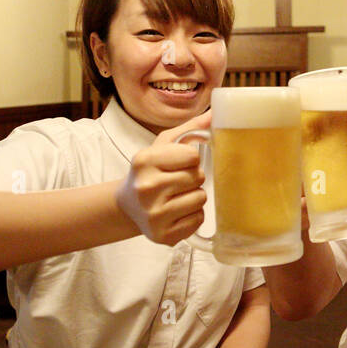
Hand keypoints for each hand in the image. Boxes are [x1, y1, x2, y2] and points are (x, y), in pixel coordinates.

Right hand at [116, 112, 210, 244]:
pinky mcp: (162, 236)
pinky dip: (193, 215)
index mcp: (144, 161)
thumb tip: (218, 111)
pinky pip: (198, 220)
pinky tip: (177, 211)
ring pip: (200, 199)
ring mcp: (153, 215)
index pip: (192, 156)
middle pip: (198, 178)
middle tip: (177, 181)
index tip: (180, 162)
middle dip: (194, 178)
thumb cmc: (151, 171)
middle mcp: (145, 188)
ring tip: (178, 195)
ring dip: (195, 196)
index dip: (191, 159)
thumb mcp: (164, 145)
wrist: (127, 205)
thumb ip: (191, 128)